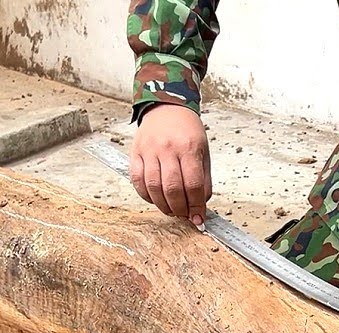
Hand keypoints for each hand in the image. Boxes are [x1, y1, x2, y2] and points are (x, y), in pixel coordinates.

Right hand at [130, 104, 211, 226]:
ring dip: (163, 205)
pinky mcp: (135, 152)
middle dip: (180, 208)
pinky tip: (155, 199)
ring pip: (153, 187)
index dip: (196, 205)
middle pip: (172, 188)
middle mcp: (167, 149)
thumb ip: (204, 178)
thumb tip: (201, 204)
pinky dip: (146, 195)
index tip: (199, 218)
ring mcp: (149, 150)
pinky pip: (137, 180)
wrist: (167, 108)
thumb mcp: (203, 151)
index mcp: (189, 148)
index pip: (193, 184)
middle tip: (184, 215)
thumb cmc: (187, 131)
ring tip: (171, 210)